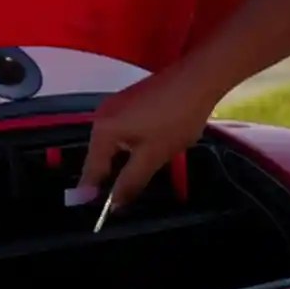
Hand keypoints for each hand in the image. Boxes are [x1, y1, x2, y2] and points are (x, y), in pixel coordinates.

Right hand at [78, 66, 221, 209]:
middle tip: (122, 195)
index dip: (93, 191)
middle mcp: (102, 115)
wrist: (197, 79)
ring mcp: (115, 104)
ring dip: (123, 159)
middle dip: (111, 174)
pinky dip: (130, 143)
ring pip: (113, 142)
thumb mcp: (152, 157)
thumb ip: (130, 182)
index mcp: (103, 130)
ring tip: (138, 172)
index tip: (94, 209)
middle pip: (100, 154)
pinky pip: (122, 129)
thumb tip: (114, 204)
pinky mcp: (129, 99)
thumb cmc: (174, 119)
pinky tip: (147, 148)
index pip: (92, 169)